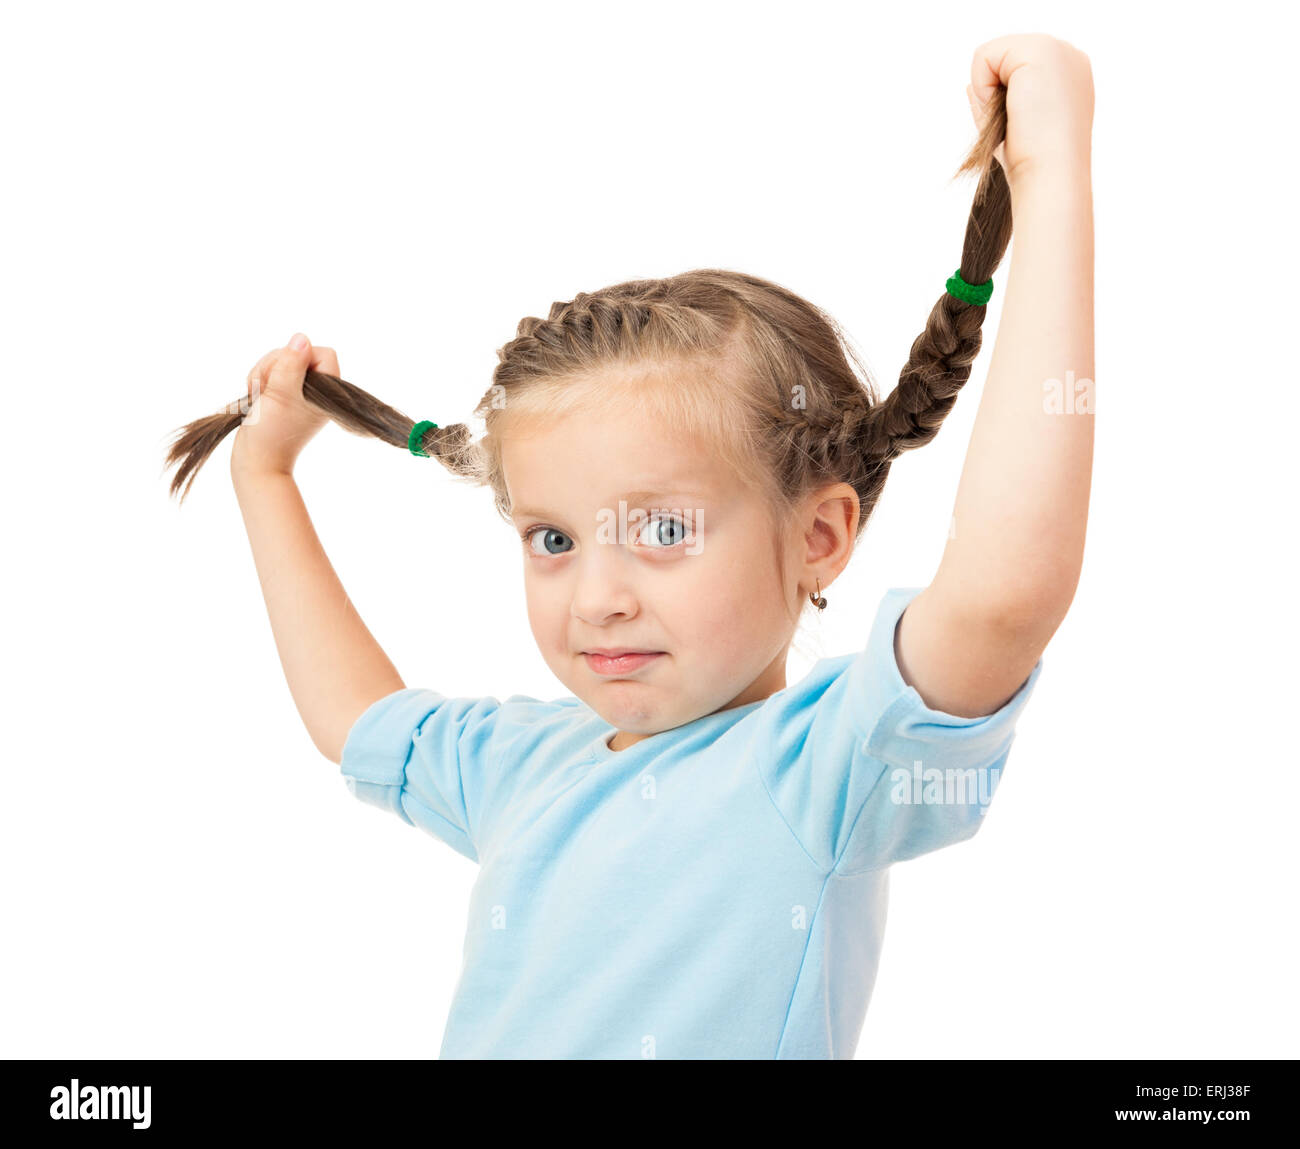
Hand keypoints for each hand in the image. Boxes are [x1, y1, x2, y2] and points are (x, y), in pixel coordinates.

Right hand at [230, 334, 336, 474]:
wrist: (256, 462)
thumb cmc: (271, 432)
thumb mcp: (281, 393)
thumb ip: (292, 364)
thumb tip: (302, 339)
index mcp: (329, 391)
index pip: (323, 353)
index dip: (300, 358)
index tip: (285, 377)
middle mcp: (318, 391)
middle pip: (297, 353)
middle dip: (275, 366)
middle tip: (267, 389)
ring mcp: (300, 394)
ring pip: (281, 361)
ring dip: (264, 374)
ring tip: (260, 396)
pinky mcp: (284, 396)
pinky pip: (271, 373)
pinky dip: (260, 381)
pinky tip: (256, 397)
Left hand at [965, 33, 1093, 183]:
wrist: (1050, 174)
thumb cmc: (1034, 160)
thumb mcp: (1012, 127)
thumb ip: (995, 101)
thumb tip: (971, 85)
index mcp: (1068, 75)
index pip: (1015, 68)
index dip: (1003, 96)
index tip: (1021, 123)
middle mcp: (1068, 56)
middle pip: (1002, 58)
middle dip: (995, 92)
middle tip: (1017, 122)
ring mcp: (1058, 49)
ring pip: (991, 54)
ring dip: (989, 91)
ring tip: (1016, 115)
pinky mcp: (1041, 50)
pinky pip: (984, 56)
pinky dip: (984, 87)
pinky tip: (1009, 106)